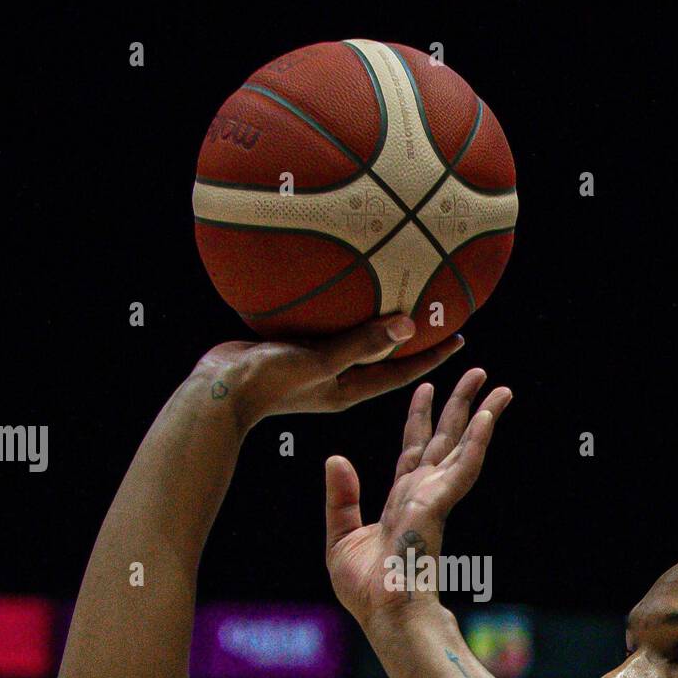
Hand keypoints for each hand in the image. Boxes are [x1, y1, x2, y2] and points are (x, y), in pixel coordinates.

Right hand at [191, 315, 464, 432]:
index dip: (431, 357)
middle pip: (383, 358)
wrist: (217, 389)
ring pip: (354, 342)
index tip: (460, 339)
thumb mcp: (321, 360)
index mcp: (349, 389)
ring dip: (375, 323)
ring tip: (396, 295)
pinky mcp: (293, 352)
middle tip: (437, 313)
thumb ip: (361, 343)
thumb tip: (406, 325)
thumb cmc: (268, 381)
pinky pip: (325, 329)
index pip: (401, 373)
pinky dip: (338, 312)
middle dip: (410, 340)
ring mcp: (314, 368)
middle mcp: (336, 380)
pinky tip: (340, 288)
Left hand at [325, 367, 511, 632]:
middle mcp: (422, 493)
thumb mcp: (341, 537)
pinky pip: (463, 465)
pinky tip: (489, 415)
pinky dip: (478, 439)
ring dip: (481, 413)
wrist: (385, 614)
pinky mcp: (439, 503)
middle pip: (444, 438)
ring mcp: (434, 497)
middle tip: (476, 372)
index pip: (413, 449)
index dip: (420, 418)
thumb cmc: (367, 590)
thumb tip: (335, 458)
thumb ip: (340, 497)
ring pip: (462, 445)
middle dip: (459, 404)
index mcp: (401, 500)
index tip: (426, 389)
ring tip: (498, 385)